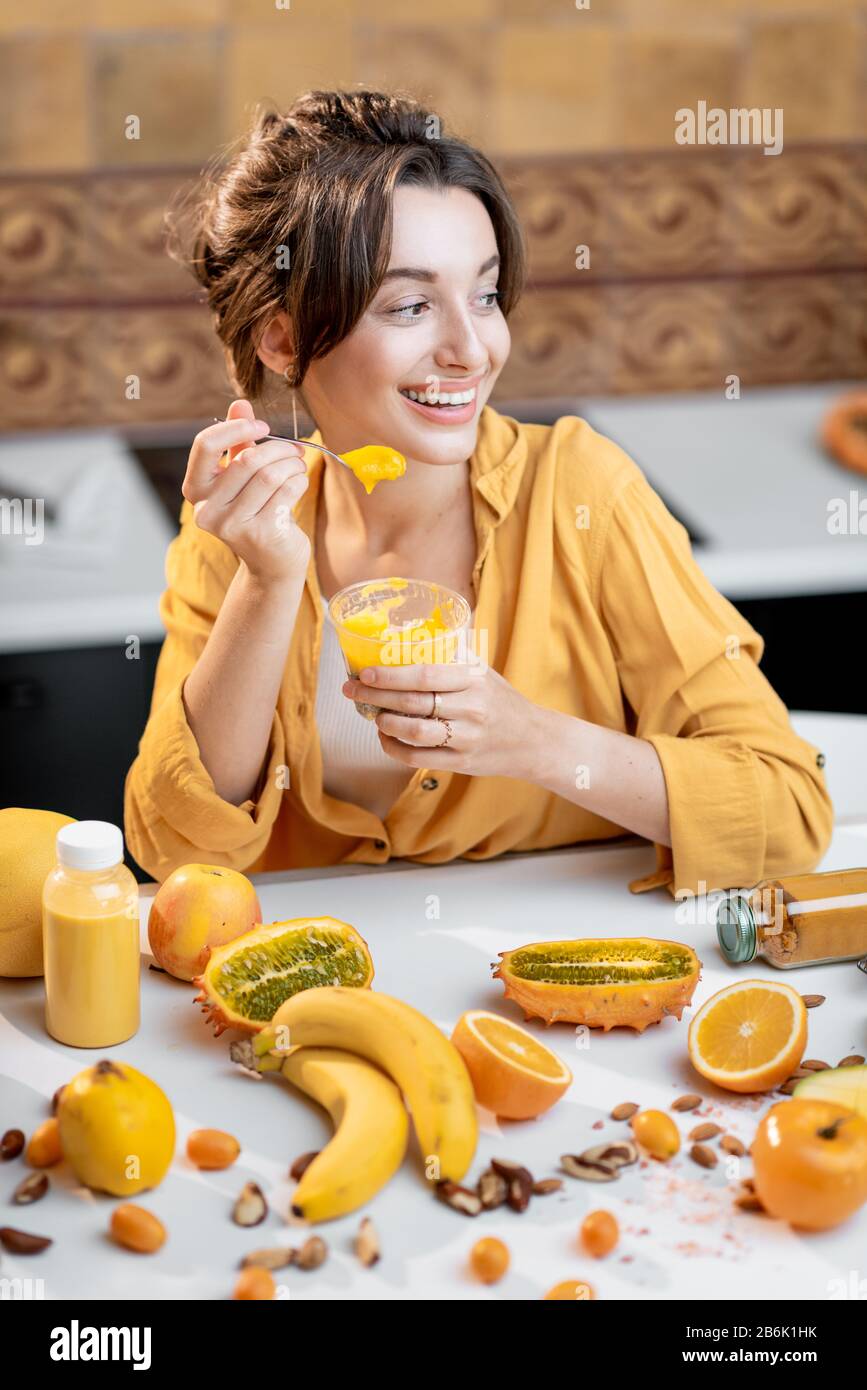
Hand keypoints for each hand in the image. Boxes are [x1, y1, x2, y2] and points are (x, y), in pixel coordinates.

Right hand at [182, 399, 310, 585]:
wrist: (271, 562)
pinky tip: (299, 482)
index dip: (236, 428)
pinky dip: (298, 480)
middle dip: (277, 448)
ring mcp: (232, 525)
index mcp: (195, 489)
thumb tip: (240, 404)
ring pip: (269, 475)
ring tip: (298, 465)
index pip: (206, 445)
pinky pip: (286, 491)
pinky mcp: (260, 534)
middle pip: (247, 459)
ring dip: (291, 464)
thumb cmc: (256, 510)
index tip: (263, 427)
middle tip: (294, 449)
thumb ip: (238, 439)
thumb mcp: (242, 474)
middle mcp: (207, 509)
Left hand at [342, 661, 542, 779]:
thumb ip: (453, 653)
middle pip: (413, 703)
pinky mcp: (461, 763)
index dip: (391, 674)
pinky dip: (394, 748)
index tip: (365, 671)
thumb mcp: (484, 671)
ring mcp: (466, 739)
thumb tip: (411, 631)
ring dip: (385, 723)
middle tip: (352, 690)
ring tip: (373, 714)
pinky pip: (418, 758)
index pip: (426, 675)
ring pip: (414, 733)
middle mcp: (471, 709)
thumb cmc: (501, 700)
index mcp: (475, 680)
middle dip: (375, 696)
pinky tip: (385, 737)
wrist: (533, 739)